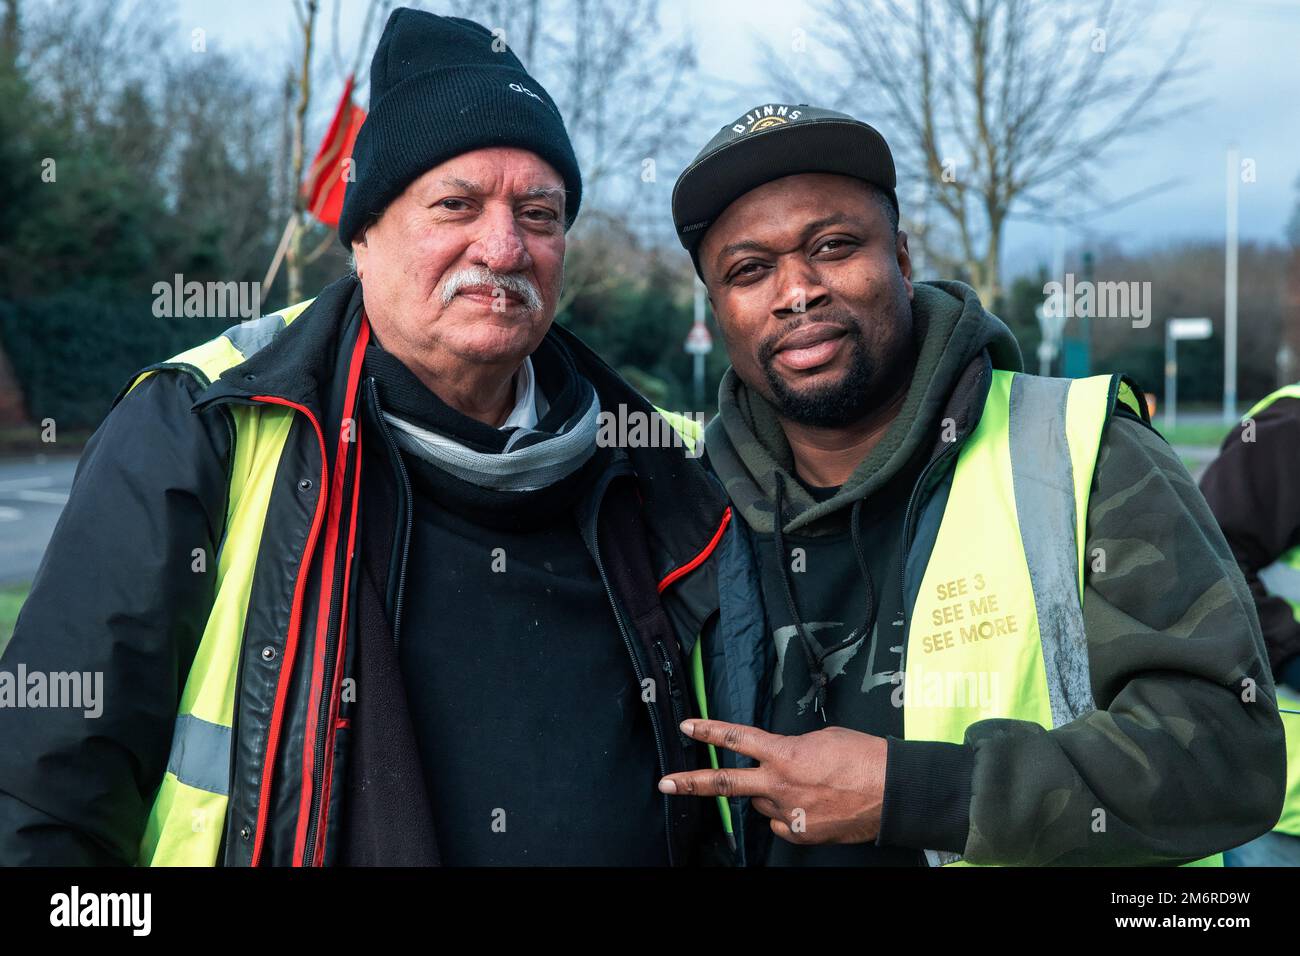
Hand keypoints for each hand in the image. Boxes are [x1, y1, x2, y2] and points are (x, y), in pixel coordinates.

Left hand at [658, 719, 887, 844]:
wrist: (891, 791)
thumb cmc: (861, 757)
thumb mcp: (820, 739)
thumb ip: (789, 749)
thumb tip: (778, 760)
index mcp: (784, 753)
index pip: (736, 739)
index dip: (709, 731)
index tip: (687, 727)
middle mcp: (779, 784)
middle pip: (726, 784)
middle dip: (692, 782)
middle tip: (665, 783)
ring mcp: (788, 813)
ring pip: (762, 802)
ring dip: (770, 793)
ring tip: (803, 784)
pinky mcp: (800, 833)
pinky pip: (780, 822)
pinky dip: (787, 814)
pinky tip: (810, 805)